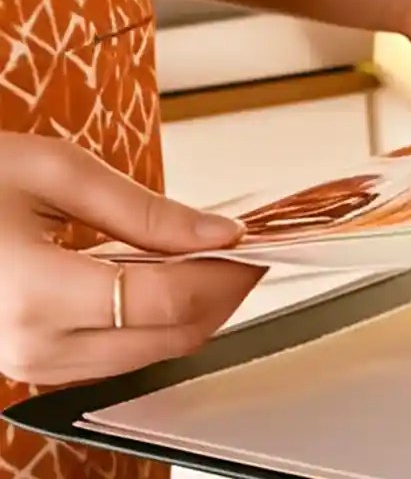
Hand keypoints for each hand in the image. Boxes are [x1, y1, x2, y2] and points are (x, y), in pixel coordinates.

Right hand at [0, 133, 261, 385]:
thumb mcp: (53, 171)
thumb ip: (145, 209)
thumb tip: (220, 232)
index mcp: (35, 293)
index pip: (168, 300)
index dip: (226, 273)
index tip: (257, 242)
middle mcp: (32, 345)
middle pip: (169, 337)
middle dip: (221, 293)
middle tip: (247, 247)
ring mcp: (29, 364)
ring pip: (150, 353)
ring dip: (194, 310)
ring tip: (212, 256)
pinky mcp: (32, 364)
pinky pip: (117, 354)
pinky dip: (156, 321)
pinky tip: (166, 278)